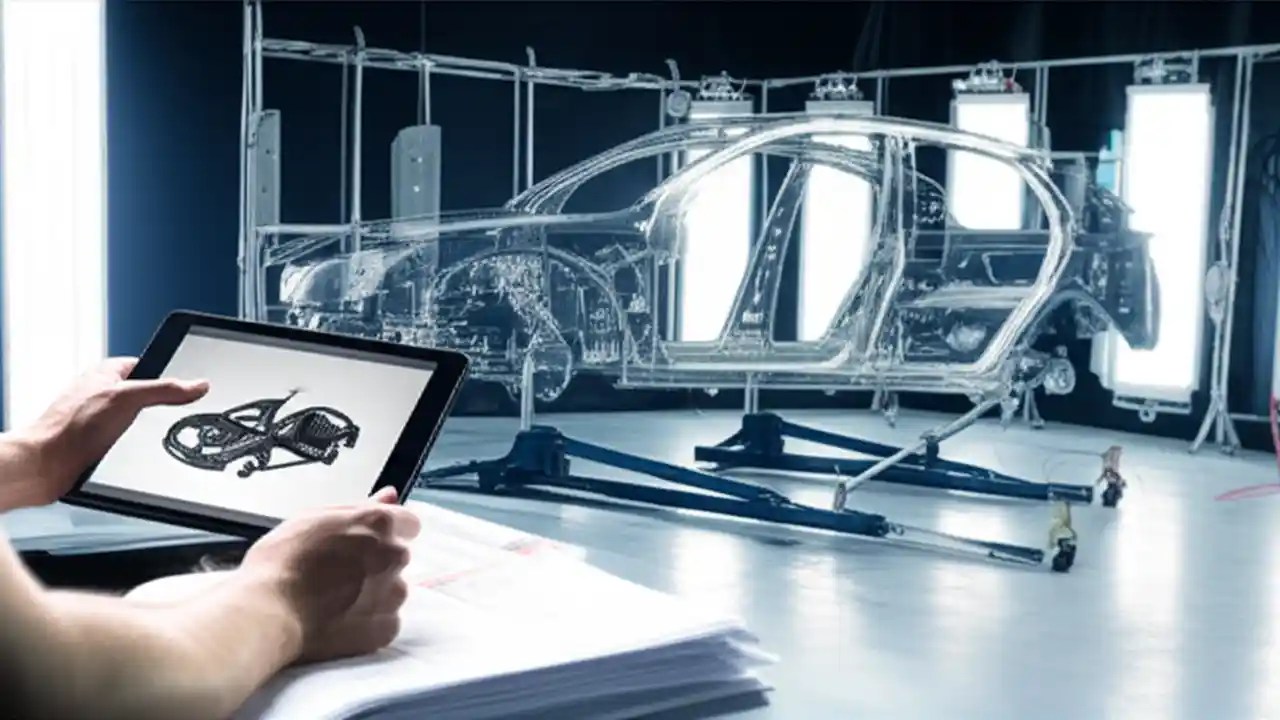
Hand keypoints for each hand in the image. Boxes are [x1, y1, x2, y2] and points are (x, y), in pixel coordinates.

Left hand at [11, 357, 208, 506]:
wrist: (46, 466)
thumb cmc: (72, 427)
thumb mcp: (128, 397)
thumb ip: (166, 389)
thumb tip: (198, 384)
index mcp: (105, 372)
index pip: (147, 365)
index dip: (167, 375)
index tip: (184, 386)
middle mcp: (101, 393)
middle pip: (146, 396)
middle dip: (156, 409)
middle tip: (158, 416)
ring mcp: (99, 418)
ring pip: (137, 422)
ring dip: (141, 432)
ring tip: (136, 436)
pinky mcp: (97, 442)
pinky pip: (126, 441)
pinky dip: (130, 448)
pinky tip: (127, 451)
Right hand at [240, 487, 419, 663]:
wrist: (269, 612)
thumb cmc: (282, 562)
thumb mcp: (314, 517)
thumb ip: (360, 506)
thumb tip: (389, 497)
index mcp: (380, 524)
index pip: (408, 523)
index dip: (385, 532)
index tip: (365, 543)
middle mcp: (394, 556)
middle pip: (398, 557)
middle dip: (377, 562)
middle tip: (340, 572)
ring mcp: (393, 594)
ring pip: (393, 589)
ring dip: (374, 592)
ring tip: (336, 599)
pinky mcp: (386, 628)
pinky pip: (386, 620)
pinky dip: (369, 621)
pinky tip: (341, 619)